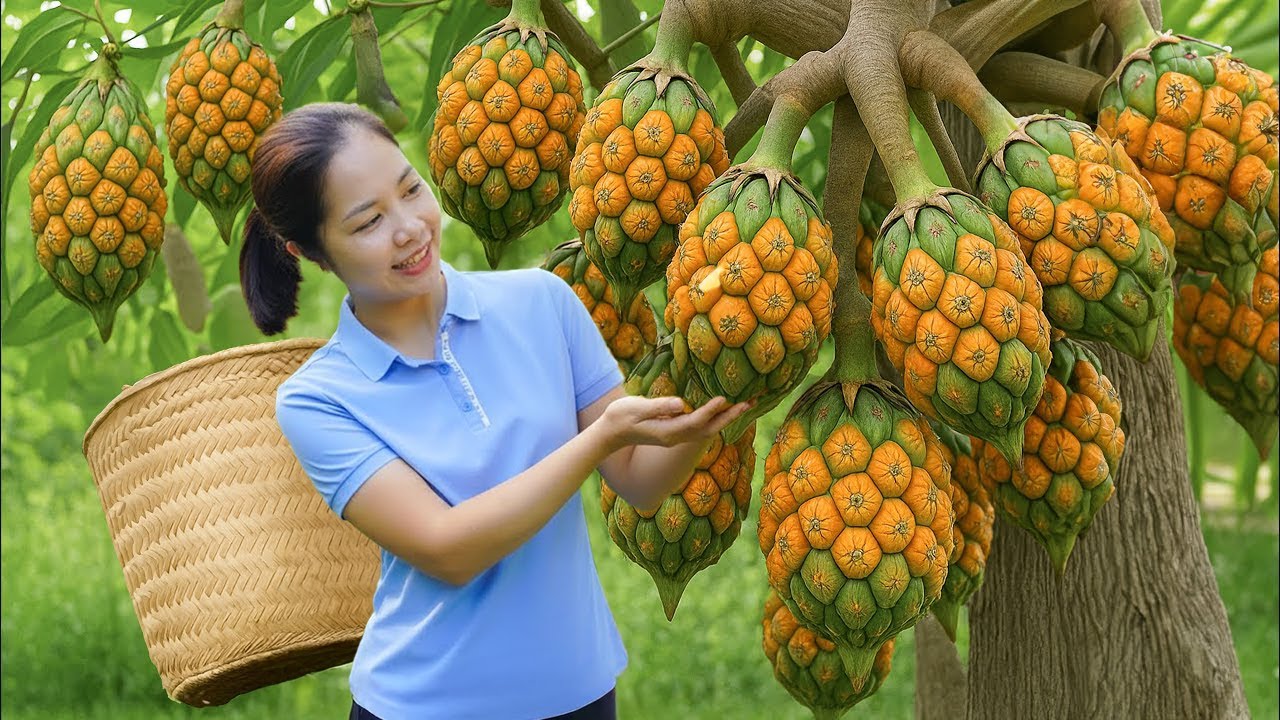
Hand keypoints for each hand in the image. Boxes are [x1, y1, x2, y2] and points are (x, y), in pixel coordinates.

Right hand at [599, 395, 751, 450]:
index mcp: (667, 432)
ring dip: (725, 419)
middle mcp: (675, 437)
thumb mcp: (636, 408)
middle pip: (708, 430)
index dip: (710, 411)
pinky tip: (721, 412)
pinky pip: (700, 428)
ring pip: (706, 430)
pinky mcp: (673, 433)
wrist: (609, 434)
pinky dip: (714, 420)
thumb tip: (680, 404)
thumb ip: (659, 406)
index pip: (695, 422)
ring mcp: (675, 437)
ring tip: (742, 407)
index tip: (725, 399)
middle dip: (729, 417)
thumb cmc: (620, 417)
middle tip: (749, 404)